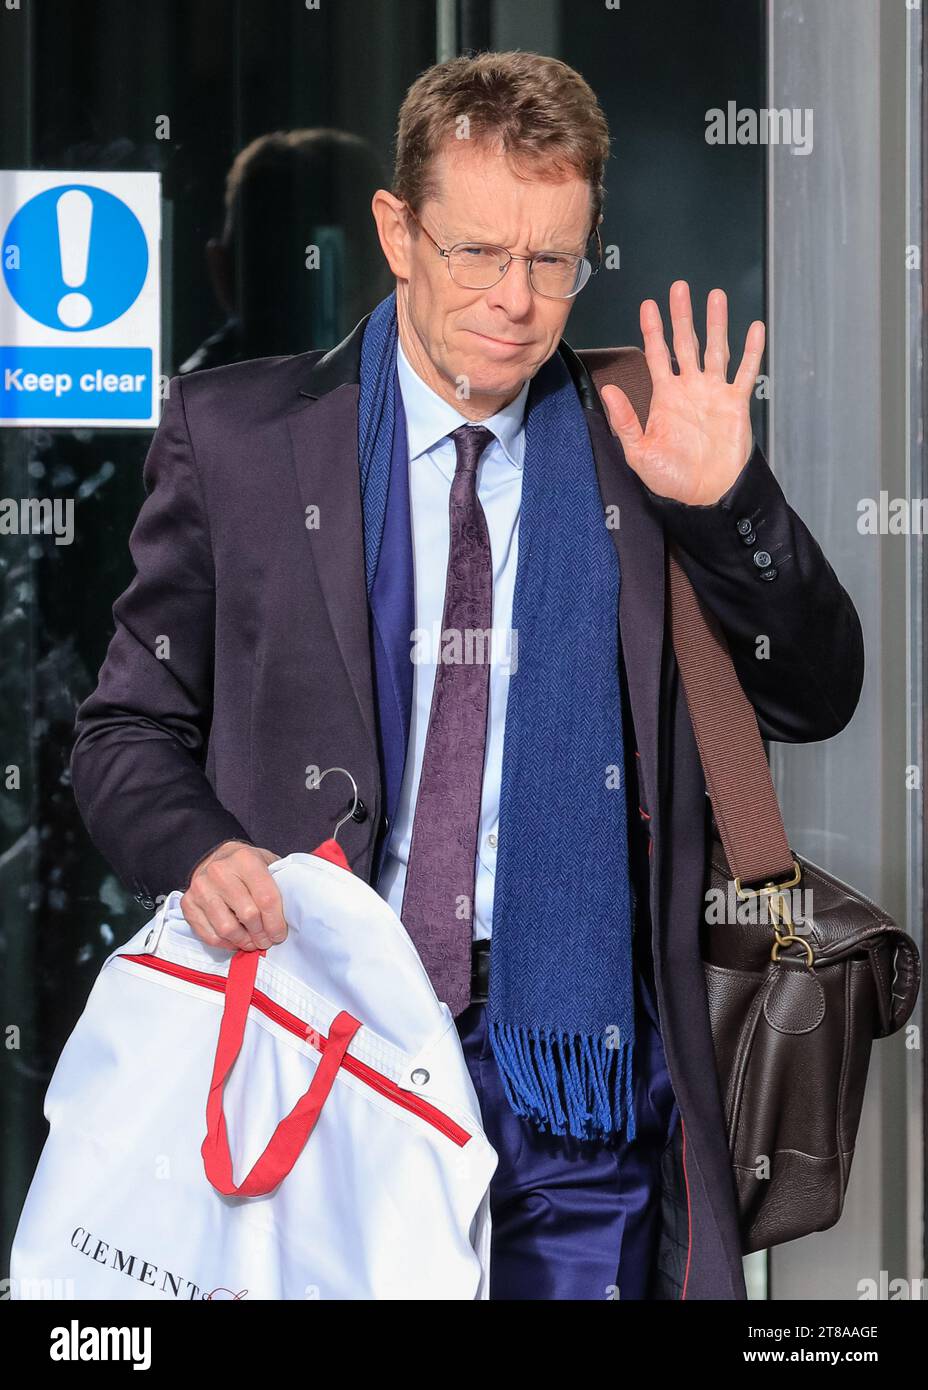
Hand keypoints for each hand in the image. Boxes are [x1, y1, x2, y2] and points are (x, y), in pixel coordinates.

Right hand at [181, 840, 286, 952]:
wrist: (217, 858)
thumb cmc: (247, 866)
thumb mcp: (268, 863)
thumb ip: (280, 883)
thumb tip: (293, 913)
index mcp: (245, 859)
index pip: (266, 899)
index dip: (276, 923)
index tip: (280, 934)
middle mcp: (219, 871)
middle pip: (248, 916)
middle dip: (261, 934)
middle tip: (267, 940)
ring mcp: (201, 888)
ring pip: (227, 929)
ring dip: (244, 941)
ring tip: (252, 941)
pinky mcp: (188, 904)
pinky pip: (209, 935)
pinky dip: (225, 944)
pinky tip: (236, 940)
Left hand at [600, 280, 764, 505]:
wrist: (704, 496)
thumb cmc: (671, 479)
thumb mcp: (640, 452)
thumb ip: (626, 420)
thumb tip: (609, 390)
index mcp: (665, 397)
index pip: (657, 354)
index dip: (653, 329)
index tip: (648, 304)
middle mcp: (689, 389)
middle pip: (686, 342)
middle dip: (683, 315)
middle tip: (681, 287)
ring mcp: (714, 393)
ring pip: (716, 349)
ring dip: (716, 323)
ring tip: (716, 296)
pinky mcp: (736, 404)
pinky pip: (745, 372)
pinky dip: (751, 351)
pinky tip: (754, 329)